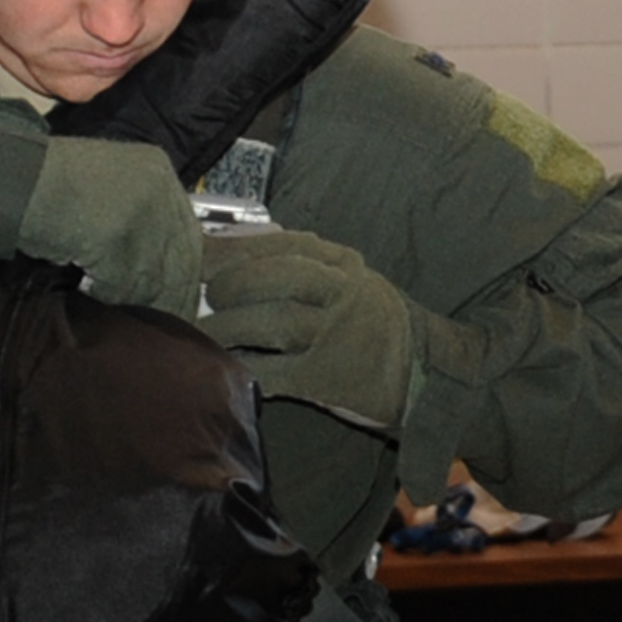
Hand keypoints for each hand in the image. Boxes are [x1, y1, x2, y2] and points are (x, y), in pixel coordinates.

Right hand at [18, 137, 205, 315]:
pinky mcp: (113, 236)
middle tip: (167, 321)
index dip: (182, 270)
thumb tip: (159, 265)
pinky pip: (122, 282)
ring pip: (152, 274)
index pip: (185, 232)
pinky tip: (95, 297)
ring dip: (138, 299)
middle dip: (171, 293)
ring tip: (129, 315)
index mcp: (157, 169)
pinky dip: (109, 295)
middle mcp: (156, 186)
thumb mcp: (106, 186)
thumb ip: (139, 216)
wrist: (5, 178)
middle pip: (178, 256)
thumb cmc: (47, 184)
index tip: (180, 297)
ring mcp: (136, 211)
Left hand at [196, 229, 414, 434]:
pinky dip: (242, 367)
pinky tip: (225, 367)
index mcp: (342, 263)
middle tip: (205, 299)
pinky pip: (273, 370)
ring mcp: (337, 335)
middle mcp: (343, 292)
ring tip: (204, 334)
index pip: (281, 244)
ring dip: (227, 327)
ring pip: (273, 321)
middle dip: (230, 284)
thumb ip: (298, 262)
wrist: (424, 376)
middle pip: (277, 276)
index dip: (231, 248)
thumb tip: (228, 246)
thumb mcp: (348, 281)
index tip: (196, 253)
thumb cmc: (370, 327)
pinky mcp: (328, 377)